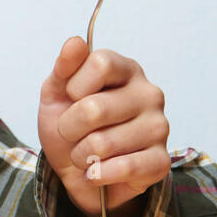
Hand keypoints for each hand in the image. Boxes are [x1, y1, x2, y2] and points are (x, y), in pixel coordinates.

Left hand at [38, 37, 170, 216]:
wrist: (79, 171)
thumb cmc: (71, 127)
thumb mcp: (56, 94)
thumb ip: (64, 68)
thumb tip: (75, 42)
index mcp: (126, 70)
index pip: (100, 63)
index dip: (74, 85)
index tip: (71, 97)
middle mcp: (149, 94)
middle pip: (94, 108)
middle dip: (68, 127)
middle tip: (72, 133)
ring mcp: (159, 127)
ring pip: (102, 143)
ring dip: (80, 155)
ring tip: (85, 153)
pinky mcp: (160, 161)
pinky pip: (122, 168)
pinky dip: (97, 174)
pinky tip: (97, 172)